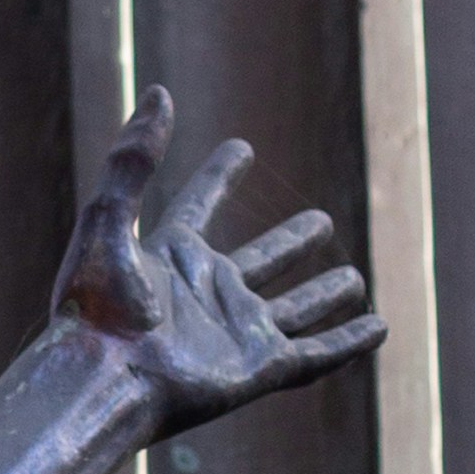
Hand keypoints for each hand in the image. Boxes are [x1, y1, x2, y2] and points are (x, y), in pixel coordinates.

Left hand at [51, 89, 380, 430]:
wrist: (104, 381)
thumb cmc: (96, 307)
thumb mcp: (108, 219)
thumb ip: (133, 159)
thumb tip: (159, 92)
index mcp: (169, 257)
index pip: (199, 205)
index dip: (219, 178)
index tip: (240, 149)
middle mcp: (206, 293)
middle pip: (260, 261)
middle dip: (290, 243)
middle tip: (321, 221)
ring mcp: (235, 332)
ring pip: (292, 309)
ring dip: (322, 295)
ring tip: (352, 281)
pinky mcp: (260, 368)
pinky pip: (316, 354)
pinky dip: (348, 342)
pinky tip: (378, 329)